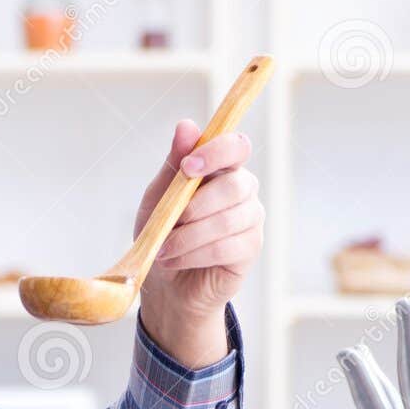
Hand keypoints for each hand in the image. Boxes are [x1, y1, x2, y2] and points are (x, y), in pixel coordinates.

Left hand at [134, 119, 262, 337]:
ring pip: (227, 220)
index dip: (216, 152)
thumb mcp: (159, 196)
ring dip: (188, 236)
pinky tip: (175, 261)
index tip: (188, 168)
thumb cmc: (163, 232)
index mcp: (222, 168)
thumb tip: (187, 125)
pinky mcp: (250, 249)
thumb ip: (174, 162)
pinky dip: (194, 254)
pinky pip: (227, 247)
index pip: (236, 146)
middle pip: (235, 185)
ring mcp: (251, 219)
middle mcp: (243, 189)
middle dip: (195, 205)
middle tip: (169, 222)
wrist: (165, 283)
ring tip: (164, 249)